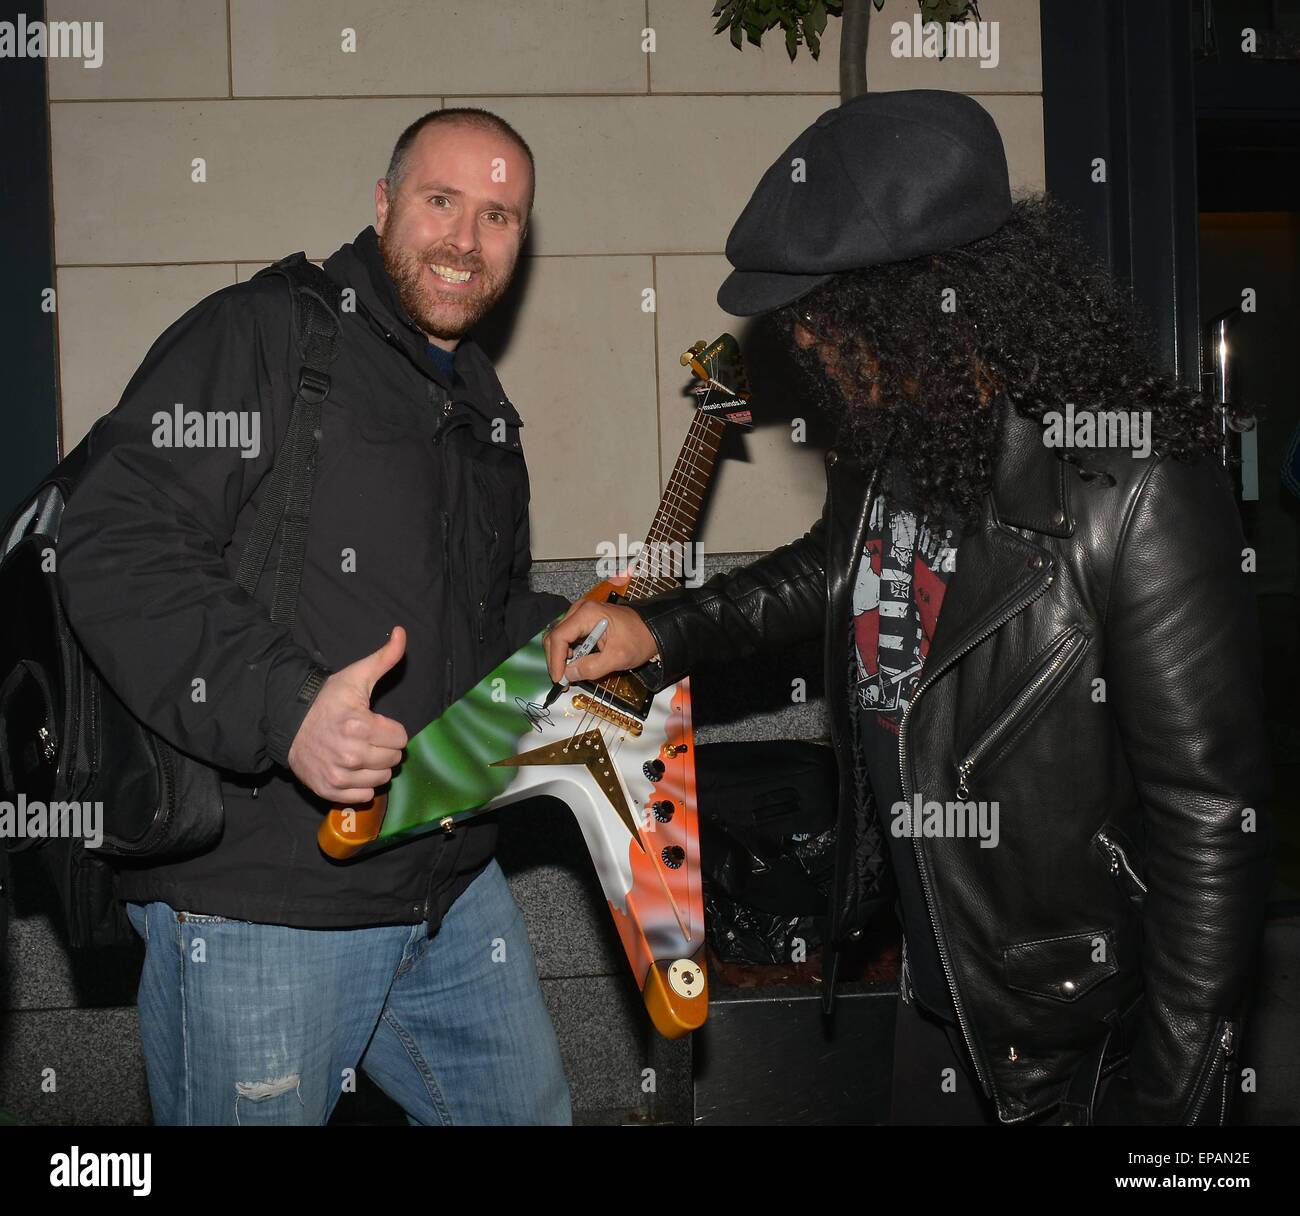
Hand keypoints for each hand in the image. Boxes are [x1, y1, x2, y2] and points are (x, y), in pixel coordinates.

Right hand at [288, 627, 409, 803]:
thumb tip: (402, 633)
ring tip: (359, 752)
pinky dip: (361, 785)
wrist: (287, 722)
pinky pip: (364, 796)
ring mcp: (340, 775)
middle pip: (393, 760)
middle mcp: (351, 754)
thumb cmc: (325, 700)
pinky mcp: (330, 790)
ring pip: (382, 779)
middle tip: (367, 738)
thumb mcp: (356, 676)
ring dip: (375, 767)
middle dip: (385, 748)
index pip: (401, 738)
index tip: (376, 723)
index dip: (391, 729)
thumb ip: (384, 658)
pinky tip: (351, 768)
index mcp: (361, 726)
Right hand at [544, 590, 658, 685]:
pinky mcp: (584, 620)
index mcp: (587, 614)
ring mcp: (581, 613)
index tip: (559, 679)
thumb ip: (592, 667)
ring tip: (570, 674)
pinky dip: (568, 652)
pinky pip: (568, 636)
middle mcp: (580, 609)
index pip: (559, 637)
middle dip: (556, 660)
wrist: (654, 629)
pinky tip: (576, 663)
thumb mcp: (617, 658)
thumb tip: (568, 675)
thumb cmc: (639, 640)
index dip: (555, 660)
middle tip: (563, 680)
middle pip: (555, 636)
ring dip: (561, 657)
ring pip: (559, 637)